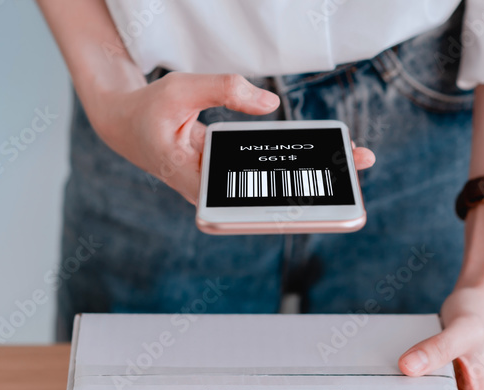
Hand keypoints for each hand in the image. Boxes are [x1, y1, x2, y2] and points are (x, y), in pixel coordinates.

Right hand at [82, 72, 375, 203]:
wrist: (127, 125)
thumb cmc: (150, 110)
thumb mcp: (182, 89)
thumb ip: (225, 89)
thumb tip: (270, 104)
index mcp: (198, 183)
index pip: (246, 201)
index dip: (282, 205)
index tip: (313, 202)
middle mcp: (216, 191)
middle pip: (271, 196)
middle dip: (314, 185)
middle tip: (356, 167)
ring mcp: (226, 184)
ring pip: (274, 186)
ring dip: (313, 175)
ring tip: (353, 161)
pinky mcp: (234, 173)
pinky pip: (269, 172)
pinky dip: (297, 162)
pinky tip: (326, 155)